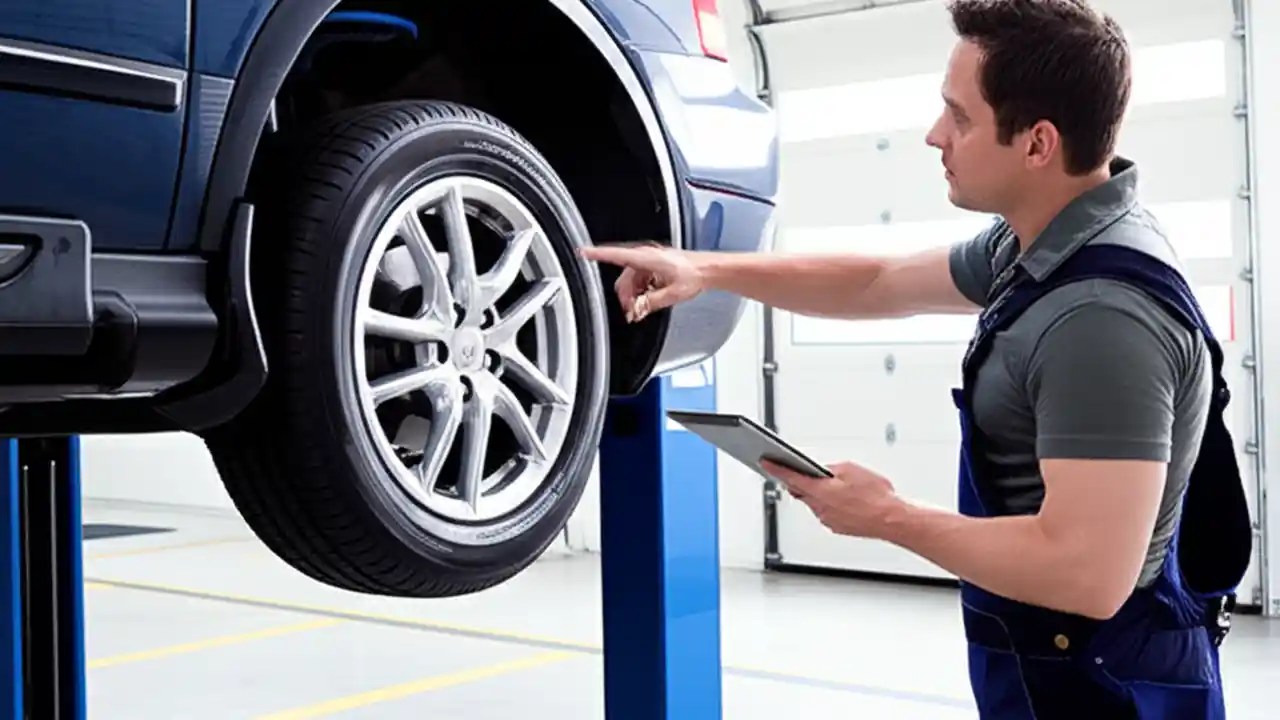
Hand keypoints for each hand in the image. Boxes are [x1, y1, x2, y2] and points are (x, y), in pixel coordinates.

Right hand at [578, 243, 705, 321]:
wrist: (707, 270)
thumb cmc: (694, 275)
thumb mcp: (672, 294)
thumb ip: (651, 302)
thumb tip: (637, 309)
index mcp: (646, 259)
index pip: (615, 255)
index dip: (596, 254)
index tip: (582, 253)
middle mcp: (645, 257)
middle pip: (623, 279)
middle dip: (626, 297)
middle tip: (634, 312)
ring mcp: (648, 262)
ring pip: (630, 282)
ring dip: (634, 296)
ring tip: (644, 308)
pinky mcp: (652, 267)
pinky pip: (639, 280)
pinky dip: (641, 291)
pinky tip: (650, 298)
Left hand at [760, 459, 902, 538]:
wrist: (891, 519)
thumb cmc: (875, 497)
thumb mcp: (851, 470)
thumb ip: (831, 468)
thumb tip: (824, 471)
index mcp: (820, 491)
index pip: (790, 477)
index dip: (775, 468)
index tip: (765, 462)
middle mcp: (819, 508)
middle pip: (800, 492)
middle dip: (800, 481)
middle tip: (802, 470)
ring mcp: (827, 519)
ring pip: (814, 503)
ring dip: (818, 493)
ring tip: (835, 485)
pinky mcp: (836, 527)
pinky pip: (826, 512)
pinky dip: (829, 504)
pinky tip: (844, 499)